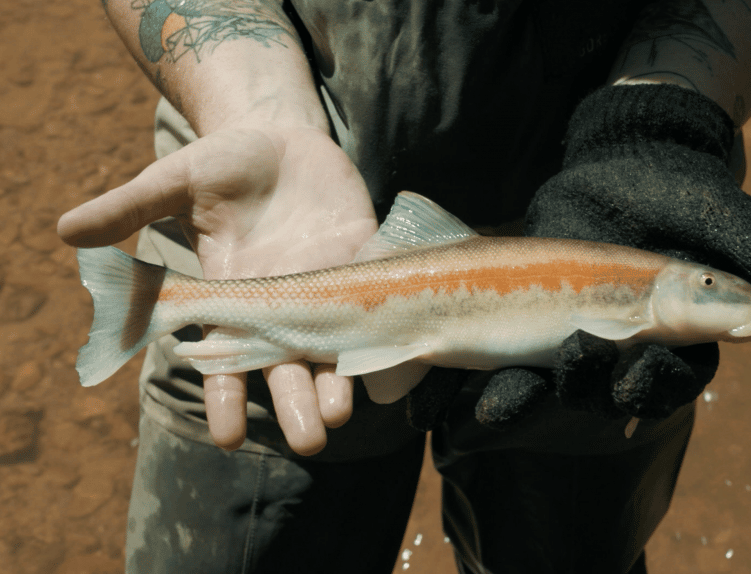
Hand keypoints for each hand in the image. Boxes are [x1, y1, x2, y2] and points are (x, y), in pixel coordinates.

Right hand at [59, 125, 377, 454]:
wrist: (283, 137)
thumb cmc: (224, 163)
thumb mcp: (175, 180)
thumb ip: (130, 207)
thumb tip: (64, 230)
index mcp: (233, 295)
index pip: (226, 360)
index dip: (226, 398)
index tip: (227, 437)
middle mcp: (282, 304)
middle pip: (288, 368)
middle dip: (296, 406)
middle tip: (310, 442)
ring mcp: (326, 285)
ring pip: (333, 348)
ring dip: (340, 382)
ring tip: (344, 416)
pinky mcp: (364, 260)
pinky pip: (376, 300)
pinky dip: (384, 328)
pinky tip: (395, 358)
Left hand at [406, 84, 750, 430]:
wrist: (631, 158)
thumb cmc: (690, 193)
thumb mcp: (737, 226)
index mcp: (682, 342)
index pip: (671, 381)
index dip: (652, 383)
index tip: (636, 371)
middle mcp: (630, 352)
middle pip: (606, 391)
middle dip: (586, 386)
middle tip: (568, 363)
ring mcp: (579, 339)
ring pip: (554, 384)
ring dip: (528, 397)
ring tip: (494, 404)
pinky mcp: (535, 322)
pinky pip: (511, 358)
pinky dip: (490, 377)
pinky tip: (460, 389)